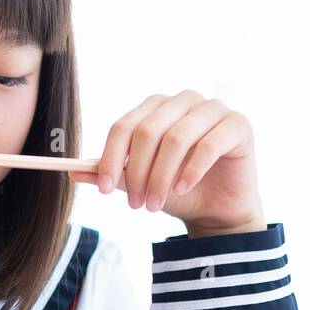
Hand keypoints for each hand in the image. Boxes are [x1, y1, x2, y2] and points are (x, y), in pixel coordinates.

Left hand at [70, 89, 266, 235]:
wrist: (217, 208)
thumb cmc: (176, 189)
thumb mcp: (138, 183)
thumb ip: (110, 173)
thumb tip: (71, 171)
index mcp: (156, 107)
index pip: (123, 126)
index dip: (110, 158)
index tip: (103, 190)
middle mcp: (184, 101)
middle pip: (148, 131)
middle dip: (137, 172)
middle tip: (134, 204)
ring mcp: (213, 109)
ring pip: (176, 138)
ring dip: (161, 177)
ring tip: (155, 204)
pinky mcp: (238, 125)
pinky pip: (208, 145)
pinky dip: (190, 171)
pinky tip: (182, 190)